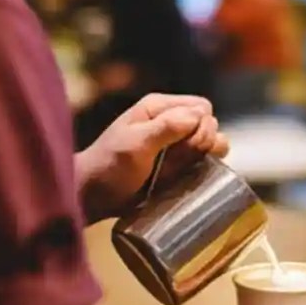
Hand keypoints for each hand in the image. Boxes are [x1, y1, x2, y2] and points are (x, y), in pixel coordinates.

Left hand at [76, 94, 229, 221]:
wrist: (94, 196)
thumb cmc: (109, 166)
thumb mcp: (134, 145)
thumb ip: (165, 128)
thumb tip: (199, 117)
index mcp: (159, 108)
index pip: (202, 108)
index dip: (201, 125)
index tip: (185, 144)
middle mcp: (171, 122)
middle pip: (210, 124)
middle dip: (202, 143)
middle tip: (178, 159)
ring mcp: (175, 144)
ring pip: (211, 143)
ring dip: (205, 156)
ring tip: (184, 169)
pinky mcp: (178, 164)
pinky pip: (204, 161)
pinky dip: (205, 168)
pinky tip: (192, 176)